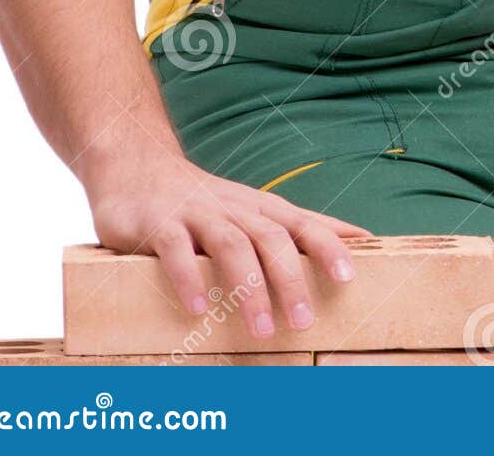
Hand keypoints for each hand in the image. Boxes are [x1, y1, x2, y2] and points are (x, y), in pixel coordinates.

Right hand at [86, 147, 371, 341]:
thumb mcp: (250, 209)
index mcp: (259, 208)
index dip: (328, 245)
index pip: (302, 223)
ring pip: (232, 244)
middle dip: (292, 278)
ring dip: (249, 286)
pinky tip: (197, 309)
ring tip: (262, 328)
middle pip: (272, 238)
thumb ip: (295, 226)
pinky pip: (176, 249)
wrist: (137, 165)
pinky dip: (189, 278)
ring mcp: (197, 213)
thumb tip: (356, 238)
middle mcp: (234, 208)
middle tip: (305, 321)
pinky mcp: (160, 223)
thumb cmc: (204, 200)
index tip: (350, 276)